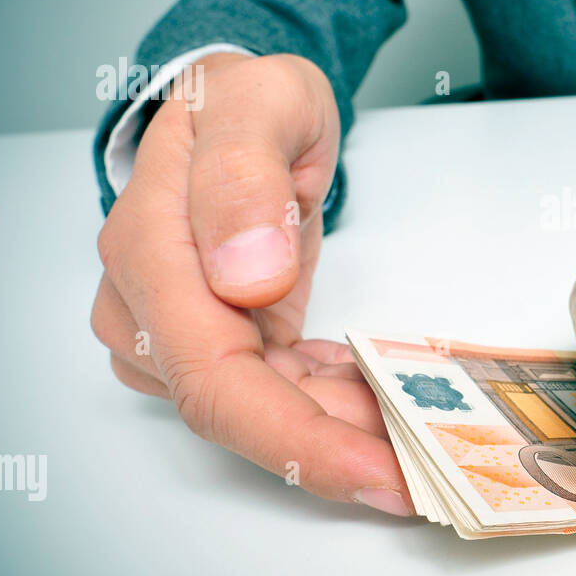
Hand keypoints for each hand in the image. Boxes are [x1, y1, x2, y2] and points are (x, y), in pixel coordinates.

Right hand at [91, 53, 410, 514]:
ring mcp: (177, 329)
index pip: (213, 377)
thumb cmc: (247, 100)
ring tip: (426, 432)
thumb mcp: (260, 103)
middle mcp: (149, 305)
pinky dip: (334, 402)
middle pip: (238, 411)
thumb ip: (244, 175)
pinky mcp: (216, 339)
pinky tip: (386, 399)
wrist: (238, 108)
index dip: (293, 438)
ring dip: (344, 429)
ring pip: (262, 410)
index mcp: (151, 250)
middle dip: (334, 452)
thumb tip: (242, 275)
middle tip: (426, 475)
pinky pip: (275, 391)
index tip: (375, 472)